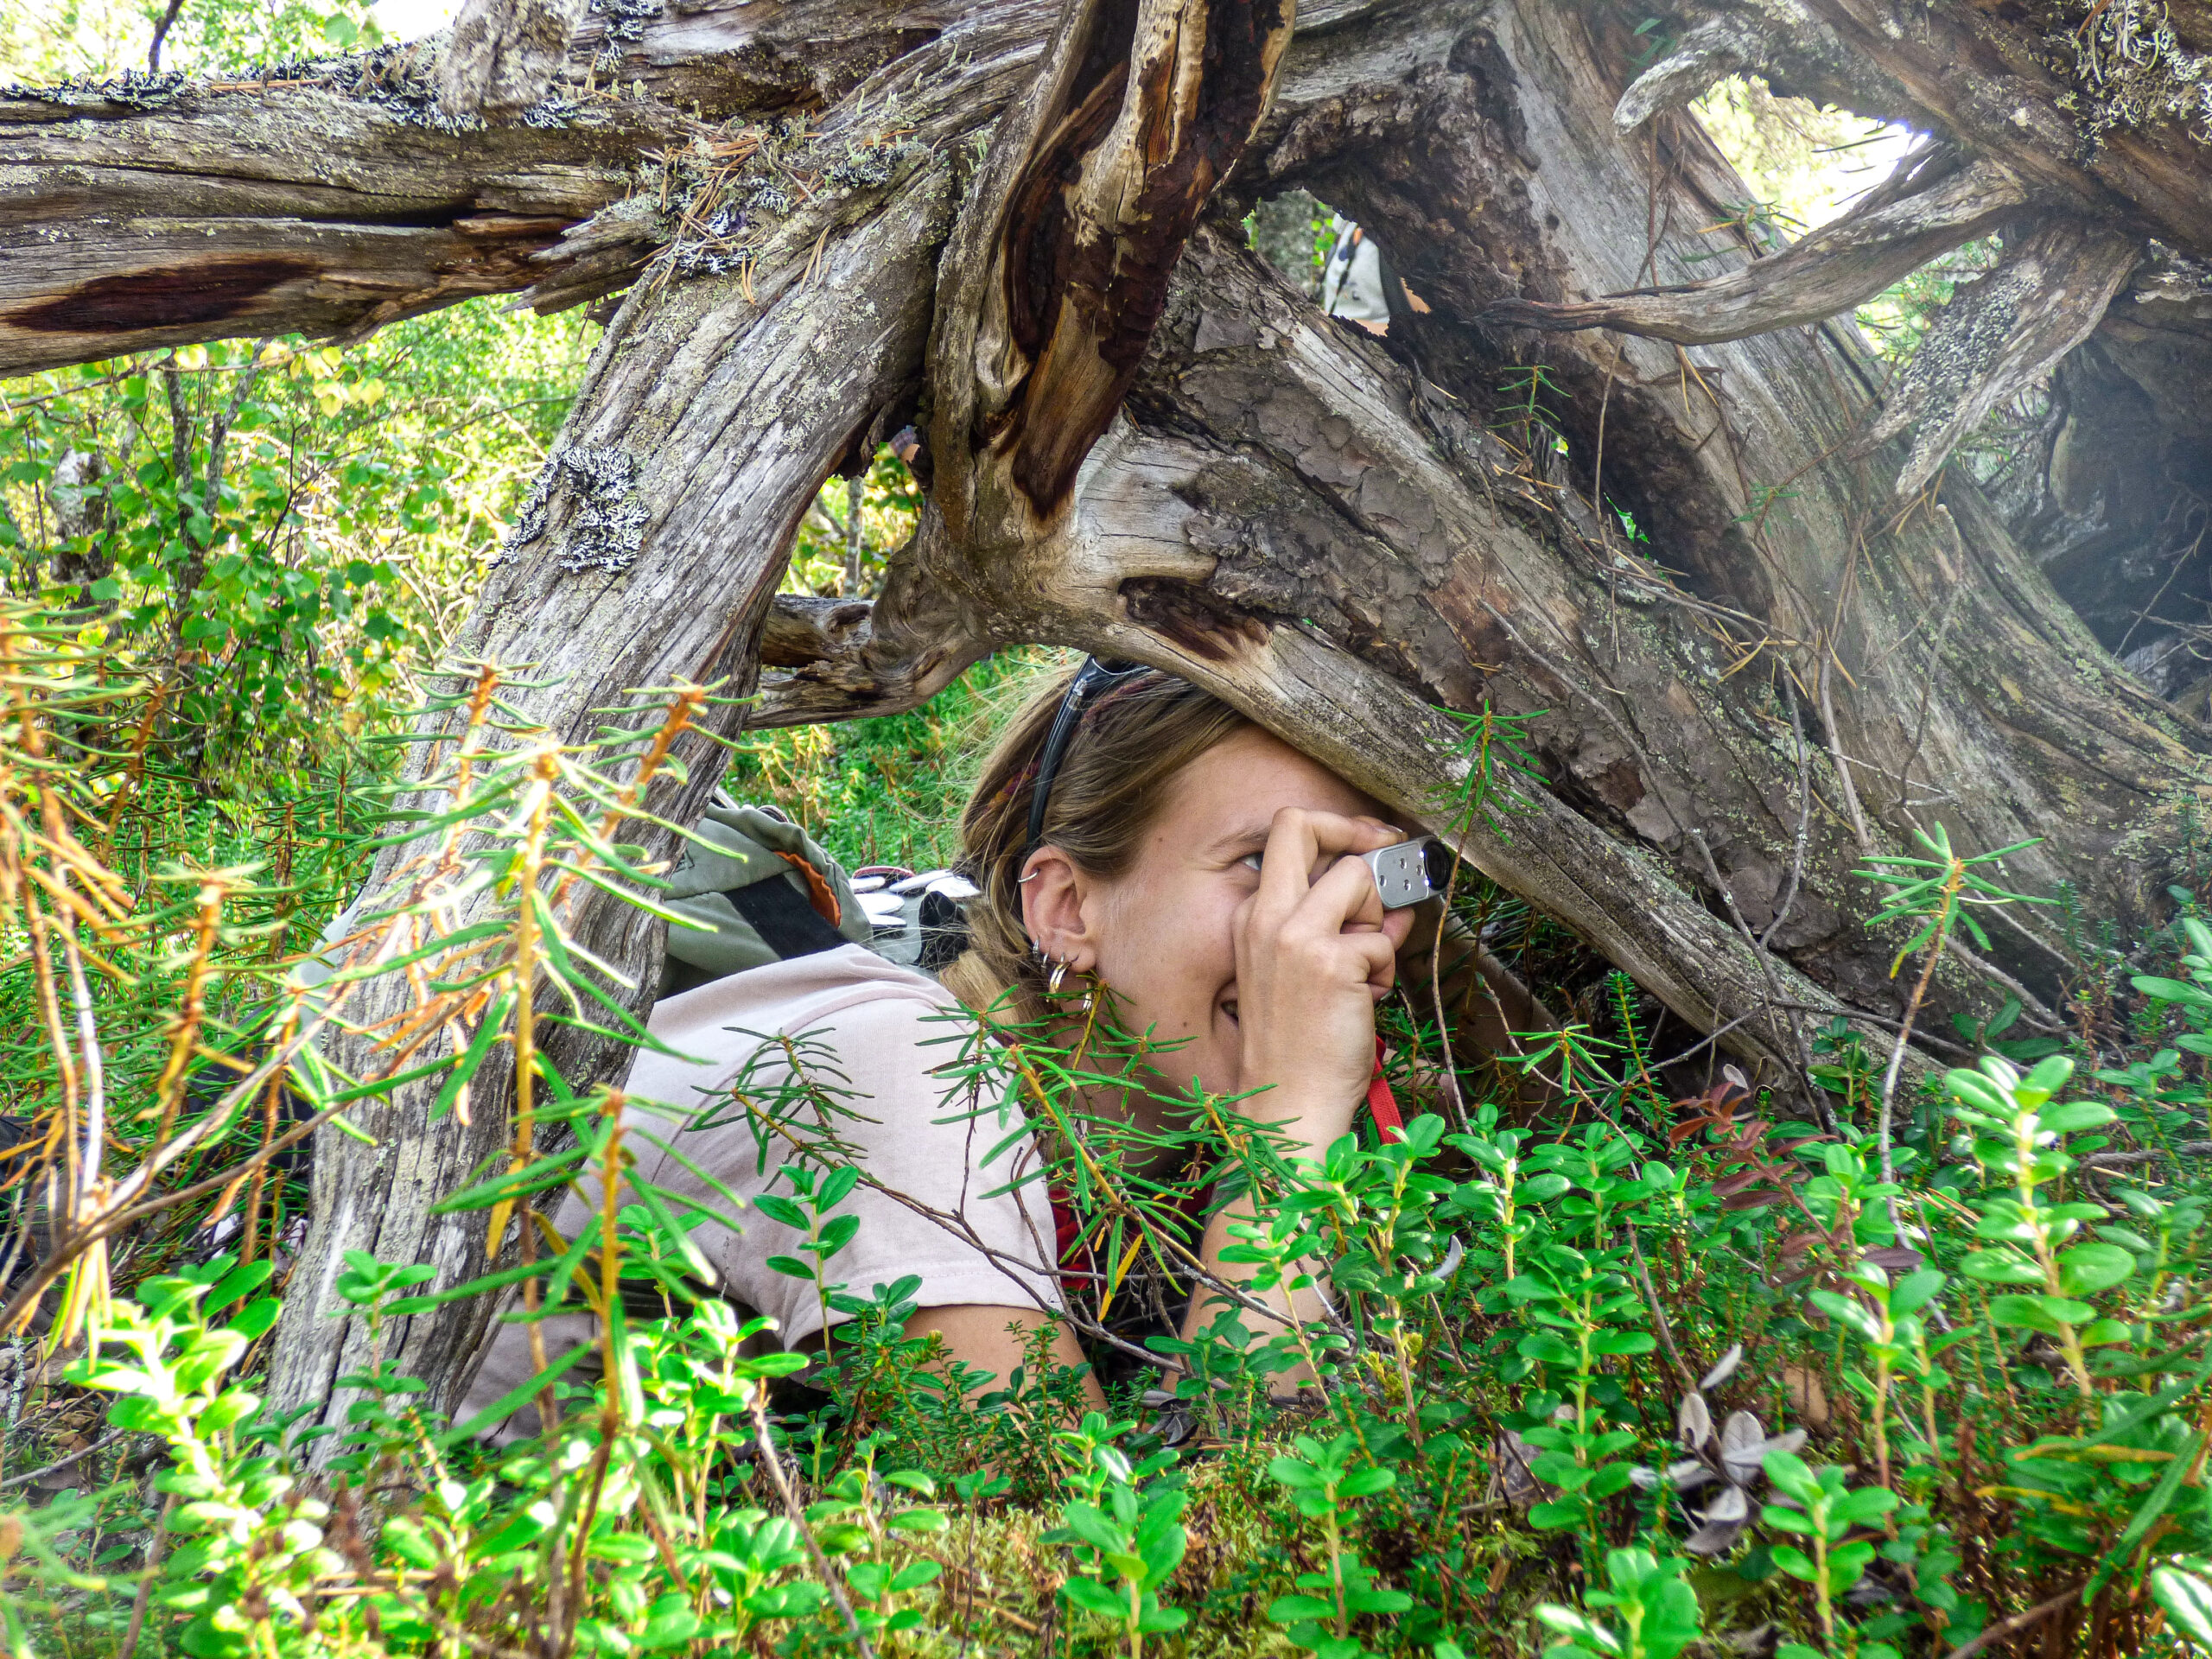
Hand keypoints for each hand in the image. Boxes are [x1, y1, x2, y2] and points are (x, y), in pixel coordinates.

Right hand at [1231, 808, 1415, 1143]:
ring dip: (1377, 920)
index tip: (1371, 845)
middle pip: (1304, 825)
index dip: (1336, 829)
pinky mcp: (1330, 962)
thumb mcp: (1304, 973)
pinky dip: (1385, 969)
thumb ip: (1341, 926)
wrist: (1289, 1102)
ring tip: (1366, 970)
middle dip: (1355, 840)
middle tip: (1384, 872)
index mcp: (1252, 918)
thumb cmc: (1298, 1046)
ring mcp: (1294, 937)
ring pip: (1358, 876)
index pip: (1286, 834)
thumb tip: (1389, 901)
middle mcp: (1265, 918)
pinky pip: (1382, 939)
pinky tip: (1365, 1002)